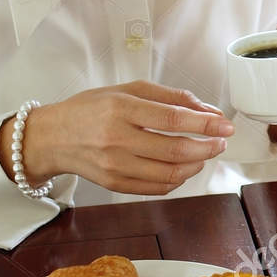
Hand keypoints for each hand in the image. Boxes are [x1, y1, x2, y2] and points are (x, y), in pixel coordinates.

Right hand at [18, 82, 233, 196]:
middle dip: (207, 147)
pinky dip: (178, 179)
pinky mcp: (113, 184)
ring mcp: (114, 165)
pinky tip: (185, 167)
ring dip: (197, 165)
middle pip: (175, 149)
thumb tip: (208, 110)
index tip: (226, 125)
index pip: (173, 118)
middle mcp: (116, 139)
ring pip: (169, 173)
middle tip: (221, 142)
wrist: (51, 137)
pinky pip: (156, 187)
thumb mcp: (128, 89)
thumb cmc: (91, 108)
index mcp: (121, 108)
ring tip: (205, 153)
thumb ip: (170, 97)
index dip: (205, 124)